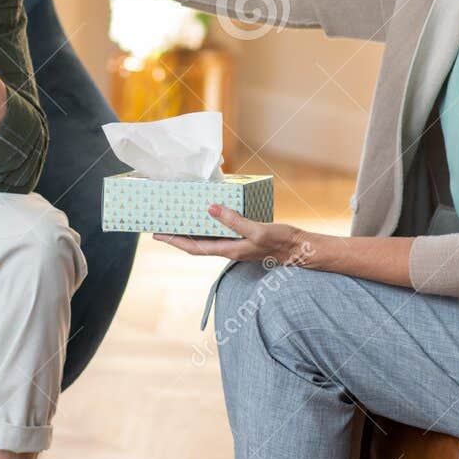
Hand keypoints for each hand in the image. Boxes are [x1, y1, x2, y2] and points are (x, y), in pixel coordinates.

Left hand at [154, 206, 313, 265]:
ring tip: (178, 219)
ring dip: (191, 231)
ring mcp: (236, 244)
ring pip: (207, 238)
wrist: (300, 249)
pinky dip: (209, 225)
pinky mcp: (244, 238)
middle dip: (177, 237)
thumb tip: (210, 208)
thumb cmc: (281, 242)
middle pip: (196, 244)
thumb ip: (234, 220)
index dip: (174, 241)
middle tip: (160, 225)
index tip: (158, 234)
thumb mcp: (257, 230)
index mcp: (229, 249)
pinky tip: (207, 215)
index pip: (194, 247)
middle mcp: (229, 248)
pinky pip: (220, 232)